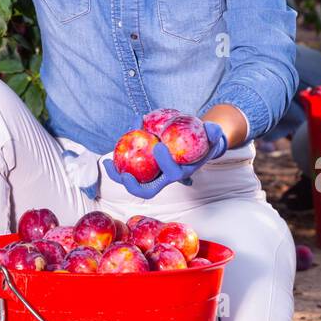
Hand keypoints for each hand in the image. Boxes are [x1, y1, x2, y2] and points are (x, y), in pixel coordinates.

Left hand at [101, 122, 227, 199]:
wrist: (195, 144)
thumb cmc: (203, 139)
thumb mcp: (213, 135)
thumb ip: (214, 133)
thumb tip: (213, 131)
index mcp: (181, 172)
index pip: (172, 174)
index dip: (165, 164)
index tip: (158, 147)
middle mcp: (166, 178)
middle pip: (147, 190)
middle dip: (133, 185)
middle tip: (123, 173)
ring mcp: (154, 175)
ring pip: (134, 183)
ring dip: (118, 175)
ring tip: (106, 163)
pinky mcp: (145, 169)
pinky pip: (130, 169)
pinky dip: (120, 160)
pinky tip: (114, 145)